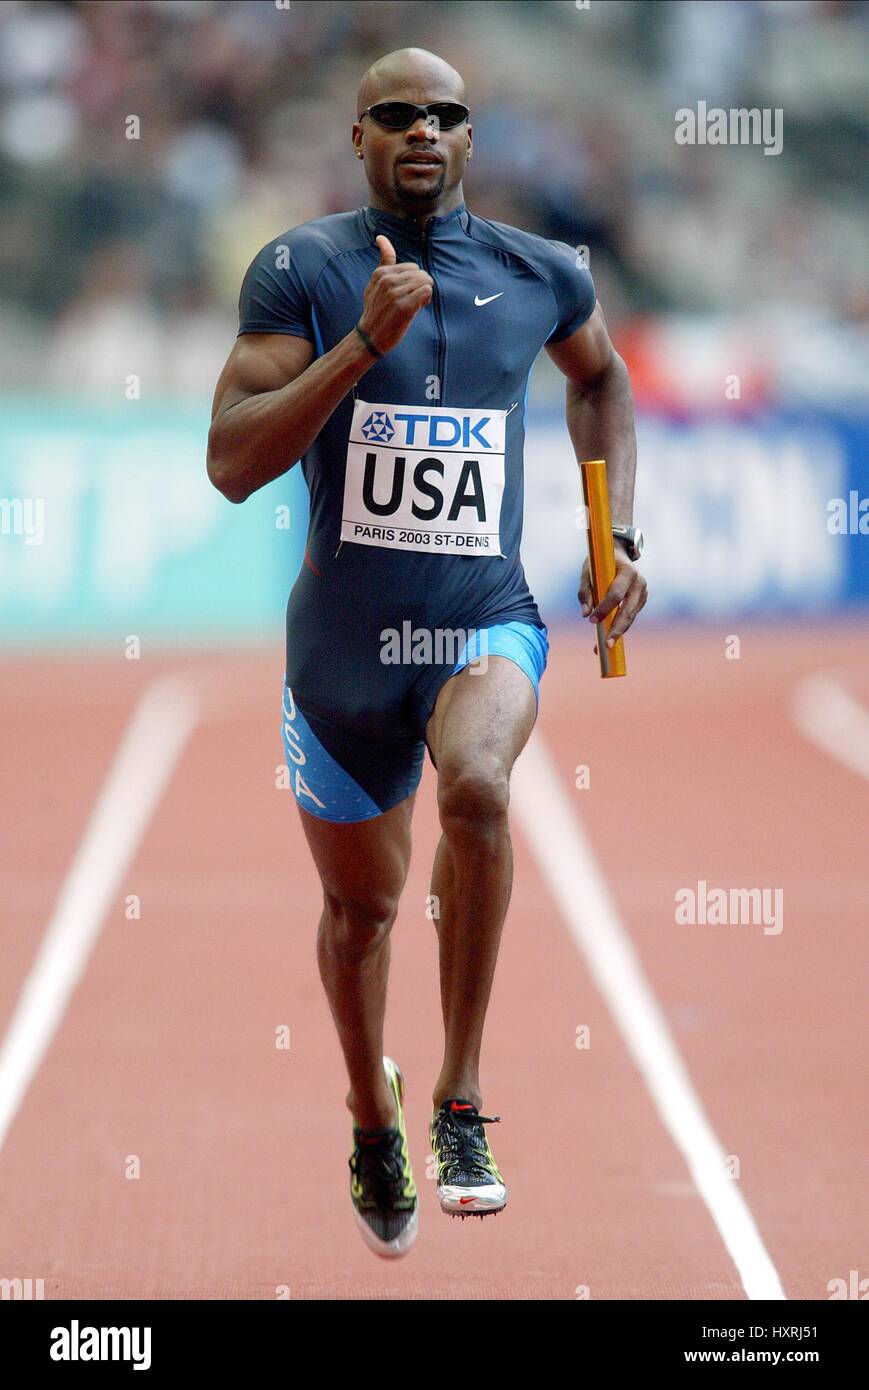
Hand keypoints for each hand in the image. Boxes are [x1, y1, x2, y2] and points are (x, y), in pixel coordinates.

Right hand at [357, 234, 433, 354]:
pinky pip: (427, 291)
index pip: (413, 267)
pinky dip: (426, 300)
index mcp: (381, 273)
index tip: (406, 293)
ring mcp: (395, 294)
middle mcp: (387, 281)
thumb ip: (383, 260)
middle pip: (421, 273)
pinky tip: (418, 308)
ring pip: (426, 281)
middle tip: (412, 300)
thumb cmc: (376, 310)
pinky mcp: (404, 307)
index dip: (414, 281)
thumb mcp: (375, 283)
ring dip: (424, 294)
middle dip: (421, 286)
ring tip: (414, 305)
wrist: (370, 337)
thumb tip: (381, 237)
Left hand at [579, 548, 647, 650]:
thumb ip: (585, 591)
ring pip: (631, 616)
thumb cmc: (599, 562)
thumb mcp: (587, 571)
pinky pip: (631, 616)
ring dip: (619, 632)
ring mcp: (642, 592)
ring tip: (606, 646)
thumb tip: (585, 613)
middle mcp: (639, 582)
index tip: (591, 620)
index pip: (616, 594)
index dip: (604, 608)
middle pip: (628, 610)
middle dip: (617, 628)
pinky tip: (610, 637)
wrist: (617, 553)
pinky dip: (621, 627)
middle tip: (606, 644)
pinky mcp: (641, 600)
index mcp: (627, 571)